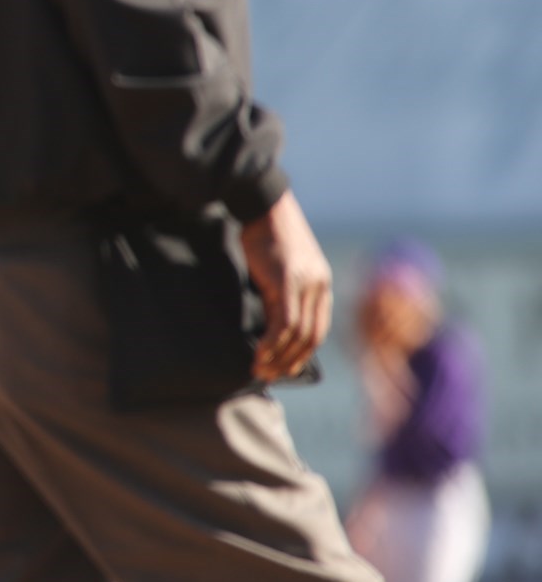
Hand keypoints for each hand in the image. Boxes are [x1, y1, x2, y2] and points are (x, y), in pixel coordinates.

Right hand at [241, 189, 332, 382]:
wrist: (263, 206)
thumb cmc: (266, 233)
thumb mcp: (281, 266)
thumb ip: (283, 290)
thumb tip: (271, 316)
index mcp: (322, 283)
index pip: (319, 328)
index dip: (303, 352)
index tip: (287, 367)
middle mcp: (320, 286)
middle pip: (312, 336)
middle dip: (292, 361)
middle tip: (272, 375)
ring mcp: (306, 284)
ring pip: (298, 333)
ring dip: (279, 356)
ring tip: (261, 369)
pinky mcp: (288, 282)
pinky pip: (284, 322)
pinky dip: (272, 342)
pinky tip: (259, 352)